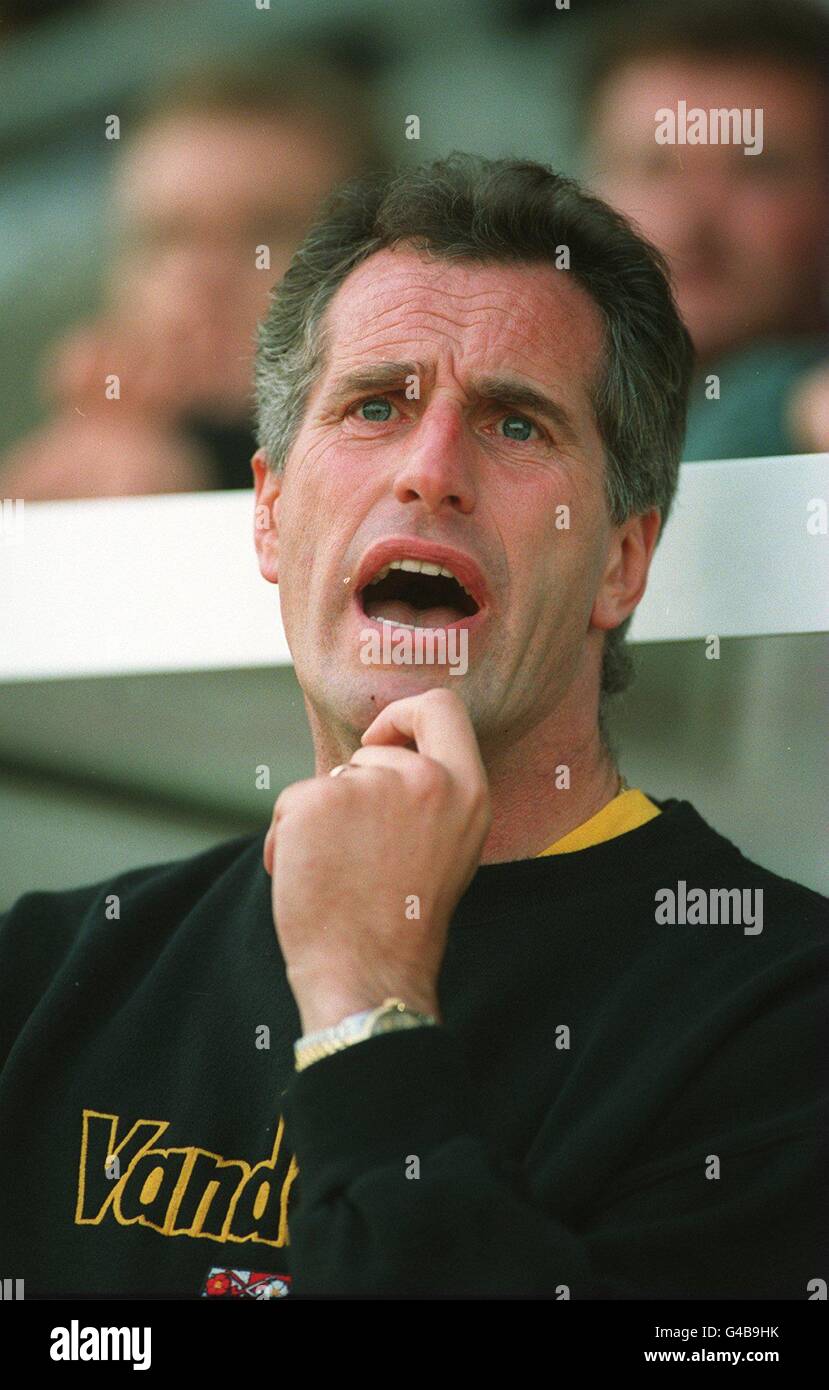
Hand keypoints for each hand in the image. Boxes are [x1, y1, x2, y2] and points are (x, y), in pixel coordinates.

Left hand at [263, 687, 490, 1033]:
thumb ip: (431, 794)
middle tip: (358, 853)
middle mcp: (425, 779)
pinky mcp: (318, 801)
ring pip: (329, 782)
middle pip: (373, 752)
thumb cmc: (402, 920)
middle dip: (353, 793)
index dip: (403, 715)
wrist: (367, 974)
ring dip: (320, 821)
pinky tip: (304, 877)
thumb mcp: (448, 845)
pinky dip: (286, 838)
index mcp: (467, 789)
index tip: (380, 743)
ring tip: (336, 874)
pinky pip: (291, 803)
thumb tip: (385, 751)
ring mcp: (370, 787)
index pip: (441, 707)